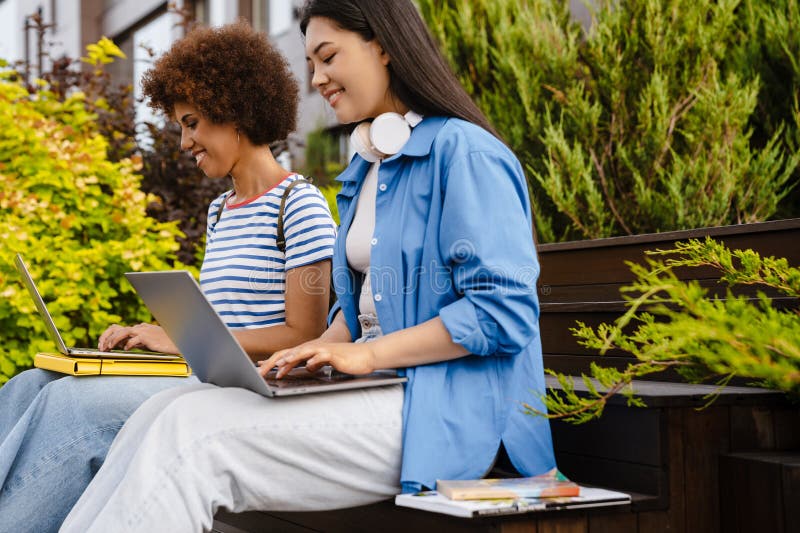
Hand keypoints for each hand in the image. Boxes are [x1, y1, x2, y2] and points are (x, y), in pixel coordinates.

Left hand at [98, 323, 178, 353]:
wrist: (178, 343)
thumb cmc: (165, 344)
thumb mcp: (148, 343)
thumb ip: (137, 342)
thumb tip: (123, 346)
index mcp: (140, 329)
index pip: (119, 329)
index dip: (108, 336)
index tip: (103, 346)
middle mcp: (140, 328)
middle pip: (116, 328)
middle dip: (105, 337)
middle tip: (101, 348)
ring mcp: (143, 331)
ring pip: (122, 332)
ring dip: (112, 340)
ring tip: (108, 348)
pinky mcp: (148, 337)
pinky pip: (133, 339)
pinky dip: (127, 345)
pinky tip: (126, 350)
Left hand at [258, 340, 377, 378]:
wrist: (366, 355)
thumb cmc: (348, 360)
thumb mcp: (328, 363)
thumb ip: (316, 363)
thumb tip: (307, 367)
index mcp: (311, 351)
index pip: (288, 355)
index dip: (273, 361)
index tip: (260, 369)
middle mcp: (315, 348)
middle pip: (291, 353)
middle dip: (275, 362)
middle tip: (262, 371)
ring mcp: (324, 350)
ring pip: (304, 352)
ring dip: (292, 358)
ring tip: (281, 365)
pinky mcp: (334, 354)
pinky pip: (322, 356)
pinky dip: (314, 360)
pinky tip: (308, 365)